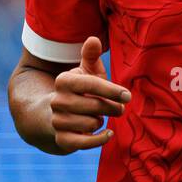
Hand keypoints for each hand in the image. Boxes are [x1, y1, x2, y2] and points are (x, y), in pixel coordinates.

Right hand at [49, 36, 131, 152]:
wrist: (54, 115)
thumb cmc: (79, 91)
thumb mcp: (85, 72)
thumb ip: (90, 56)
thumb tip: (93, 39)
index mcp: (64, 80)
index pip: (91, 84)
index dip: (112, 90)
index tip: (128, 95)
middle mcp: (57, 100)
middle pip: (96, 106)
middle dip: (112, 108)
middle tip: (119, 108)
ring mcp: (58, 121)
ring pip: (92, 123)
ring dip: (101, 121)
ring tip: (98, 116)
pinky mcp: (62, 139)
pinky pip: (84, 143)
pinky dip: (99, 140)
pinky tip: (108, 134)